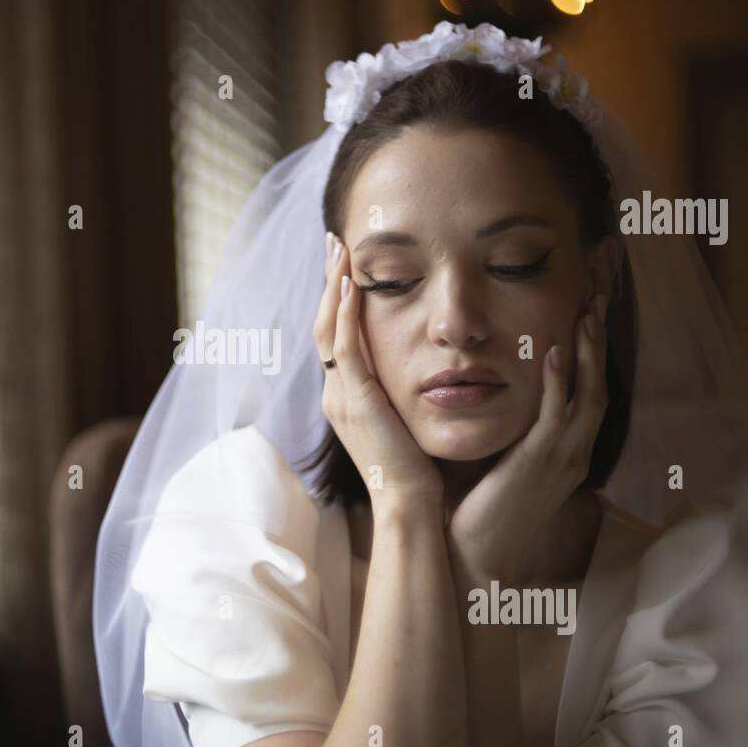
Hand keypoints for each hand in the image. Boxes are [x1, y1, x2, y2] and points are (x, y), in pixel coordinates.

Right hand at [313, 232, 443, 512]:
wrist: (409, 506)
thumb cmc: (416, 471)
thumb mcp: (405, 422)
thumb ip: (403, 393)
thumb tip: (423, 367)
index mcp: (346, 397)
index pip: (335, 336)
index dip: (336, 299)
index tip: (344, 265)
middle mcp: (336, 392)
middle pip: (323, 324)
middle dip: (328, 281)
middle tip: (334, 240)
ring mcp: (341, 395)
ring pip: (328, 329)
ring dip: (332, 285)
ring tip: (338, 249)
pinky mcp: (356, 399)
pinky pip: (345, 347)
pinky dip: (344, 313)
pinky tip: (350, 285)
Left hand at [445, 294, 608, 581]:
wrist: (478, 553)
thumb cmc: (482, 507)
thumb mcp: (505, 458)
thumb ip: (512, 426)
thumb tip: (496, 389)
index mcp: (567, 450)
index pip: (589, 391)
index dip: (591, 352)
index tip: (587, 311)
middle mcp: (574, 452)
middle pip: (599, 385)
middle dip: (599, 341)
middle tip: (598, 296)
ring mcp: (562, 459)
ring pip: (588, 395)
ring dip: (587, 352)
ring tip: (587, 312)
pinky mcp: (540, 464)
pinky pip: (556, 416)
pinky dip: (558, 383)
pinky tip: (553, 352)